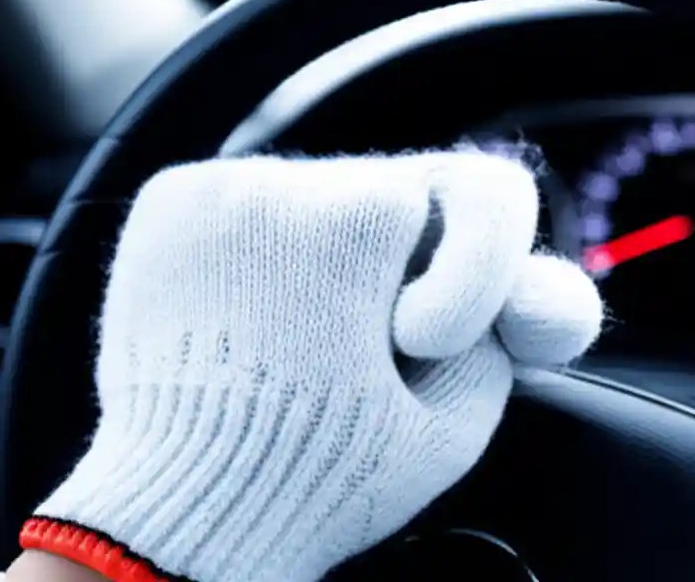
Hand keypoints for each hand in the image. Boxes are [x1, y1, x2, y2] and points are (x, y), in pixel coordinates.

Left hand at [24, 151, 602, 581]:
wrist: (179, 512)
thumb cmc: (316, 476)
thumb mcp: (459, 413)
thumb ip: (514, 320)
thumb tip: (525, 271)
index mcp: (358, 223)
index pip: (481, 194)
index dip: (473, 278)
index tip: (417, 343)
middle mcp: (277, 183)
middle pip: (398, 194)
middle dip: (404, 266)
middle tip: (370, 345)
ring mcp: (213, 185)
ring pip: (326, 193)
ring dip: (337, 256)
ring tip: (304, 340)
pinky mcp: (169, 199)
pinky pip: (255, 199)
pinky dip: (270, 251)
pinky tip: (257, 320)